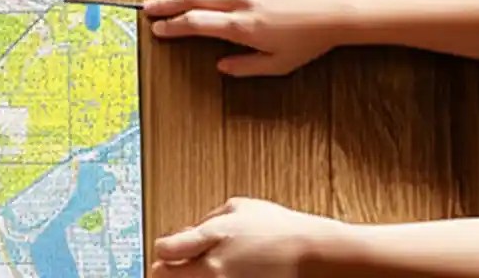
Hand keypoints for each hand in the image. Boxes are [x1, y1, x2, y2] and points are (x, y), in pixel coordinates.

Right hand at [145, 0, 349, 76]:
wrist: (338, 9)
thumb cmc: (313, 37)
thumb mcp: (279, 64)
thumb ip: (246, 67)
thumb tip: (222, 68)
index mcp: (243, 25)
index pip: (194, 23)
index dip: (172, 26)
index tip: (160, 29)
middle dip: (165, 3)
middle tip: (149, 6)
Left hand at [151, 197, 344, 277]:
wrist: (315, 257)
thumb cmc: (280, 229)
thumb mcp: (239, 208)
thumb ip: (206, 220)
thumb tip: (186, 232)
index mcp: (211, 238)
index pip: (162, 251)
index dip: (163, 250)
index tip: (168, 250)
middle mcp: (215, 269)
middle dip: (165, 271)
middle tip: (174, 268)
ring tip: (204, 271)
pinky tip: (223, 277)